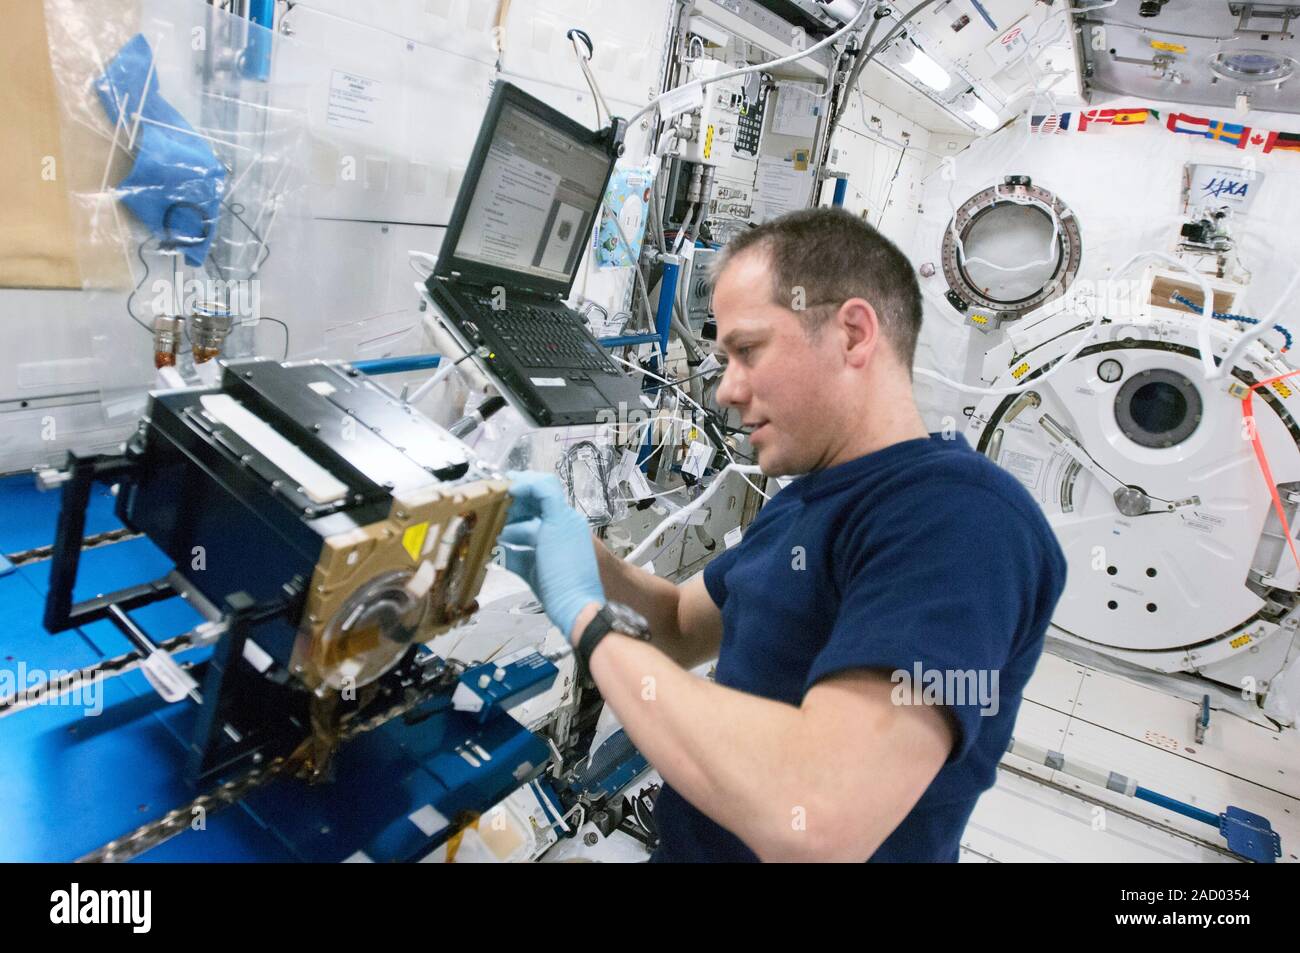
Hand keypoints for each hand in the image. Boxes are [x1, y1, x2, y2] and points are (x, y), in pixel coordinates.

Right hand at [502, 471, 603, 637]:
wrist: (574, 607)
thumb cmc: (568, 566)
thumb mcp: (559, 523)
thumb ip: (546, 495)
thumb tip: (524, 481)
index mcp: (563, 517)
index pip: (541, 490)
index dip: (522, 484)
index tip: (500, 486)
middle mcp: (555, 530)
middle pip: (527, 511)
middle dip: (508, 508)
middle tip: (489, 508)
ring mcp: (544, 551)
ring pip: (519, 532)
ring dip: (502, 529)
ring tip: (486, 529)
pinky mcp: (535, 570)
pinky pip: (515, 556)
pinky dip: (503, 552)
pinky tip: (489, 551)